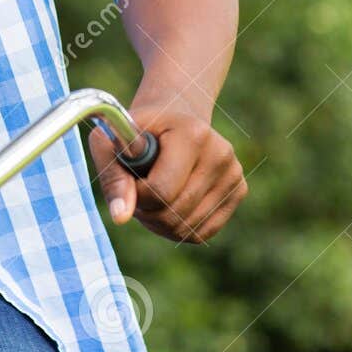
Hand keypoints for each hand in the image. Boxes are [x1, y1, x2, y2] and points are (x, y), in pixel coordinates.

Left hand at [89, 103, 246, 243]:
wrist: (174, 117)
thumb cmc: (138, 131)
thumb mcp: (113, 142)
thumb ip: (113, 176)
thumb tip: (121, 217)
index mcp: (193, 134)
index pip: (160, 190)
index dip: (136, 195)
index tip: (130, 180)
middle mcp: (221, 154)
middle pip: (174, 213)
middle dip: (146, 210)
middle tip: (138, 190)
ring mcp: (233, 173)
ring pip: (186, 228)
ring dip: (158, 222)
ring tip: (152, 195)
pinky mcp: (238, 191)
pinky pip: (200, 234)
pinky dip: (177, 229)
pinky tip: (168, 205)